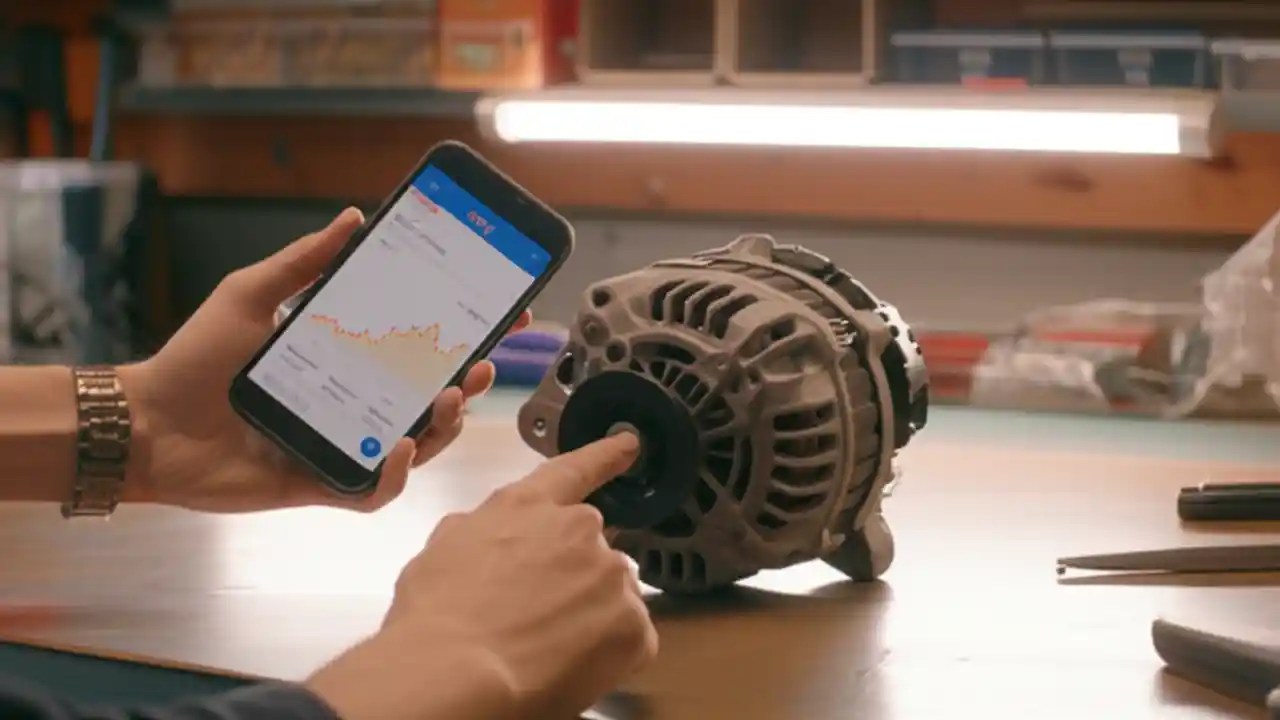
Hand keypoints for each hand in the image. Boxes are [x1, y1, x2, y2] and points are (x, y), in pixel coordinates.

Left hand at [119, 207, 530, 512]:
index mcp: (345, 360)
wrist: (148, 422)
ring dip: (443, 426)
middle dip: (467, 384)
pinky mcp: (322, 484)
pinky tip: (399, 446)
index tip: (502, 315)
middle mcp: (352, 404)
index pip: (417, 348)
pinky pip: (375, 491)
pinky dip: (395, 474)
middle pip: (430, 400)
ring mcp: (341, 446)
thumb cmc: (194, 360)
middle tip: (480, 364)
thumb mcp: (251, 295)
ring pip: (417, 447)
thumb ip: (303, 261)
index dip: (464, 336)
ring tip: (448, 398)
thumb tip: (353, 218)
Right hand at [305, 433, 657, 719]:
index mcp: (527, 508)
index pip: (573, 471)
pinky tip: (568, 666)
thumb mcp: (442, 551)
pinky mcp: (632, 621)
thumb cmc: (436, 617)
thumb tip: (491, 541)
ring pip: (609, 597)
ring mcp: (609, 573)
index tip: (629, 444)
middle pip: (589, 552)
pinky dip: (606, 656)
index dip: (603, 457)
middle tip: (535, 619)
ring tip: (544, 649)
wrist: (458, 670)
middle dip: (571, 582)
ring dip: (588, 619)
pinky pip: (627, 640)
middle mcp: (578, 528)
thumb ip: (482, 532)